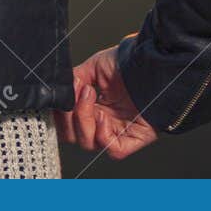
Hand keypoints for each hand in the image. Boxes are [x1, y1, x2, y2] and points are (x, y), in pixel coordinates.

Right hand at [55, 46, 158, 160]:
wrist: (151, 61)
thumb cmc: (128, 62)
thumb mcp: (94, 67)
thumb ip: (74, 80)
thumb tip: (59, 91)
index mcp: (93, 107)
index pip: (68, 124)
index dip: (61, 115)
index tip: (62, 97)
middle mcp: (104, 122)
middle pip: (74, 136)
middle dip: (70, 117)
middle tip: (79, 94)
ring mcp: (118, 131)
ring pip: (89, 144)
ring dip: (84, 121)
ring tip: (91, 96)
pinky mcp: (133, 138)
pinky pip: (112, 150)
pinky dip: (103, 135)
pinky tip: (104, 117)